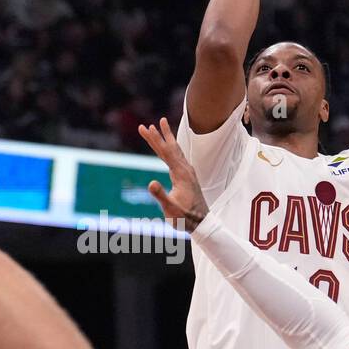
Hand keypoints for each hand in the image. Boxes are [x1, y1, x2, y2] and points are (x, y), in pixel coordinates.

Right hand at [138, 117, 208, 231]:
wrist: (202, 223)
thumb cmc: (186, 218)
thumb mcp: (171, 209)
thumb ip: (161, 196)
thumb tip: (150, 183)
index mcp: (181, 174)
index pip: (166, 152)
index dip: (155, 140)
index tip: (146, 128)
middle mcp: (185, 169)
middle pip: (170, 148)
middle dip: (158, 136)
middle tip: (147, 125)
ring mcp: (187, 172)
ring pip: (174, 151)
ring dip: (165, 138)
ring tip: (160, 125)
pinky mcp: (186, 176)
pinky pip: (176, 157)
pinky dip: (169, 148)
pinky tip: (168, 147)